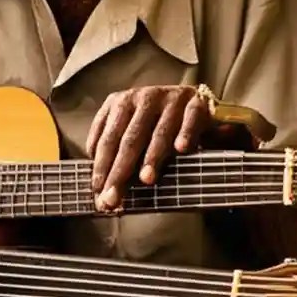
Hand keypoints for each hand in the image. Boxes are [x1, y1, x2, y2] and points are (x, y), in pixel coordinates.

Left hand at [86, 85, 211, 211]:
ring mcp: (171, 99)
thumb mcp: (135, 135)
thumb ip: (119, 158)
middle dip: (120, 171)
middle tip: (114, 197)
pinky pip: (191, 118)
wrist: (196, 104)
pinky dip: (186, 133)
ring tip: (146, 179)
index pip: (107, 139)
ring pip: (160, 131)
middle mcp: (144, 98)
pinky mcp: (197, 101)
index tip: (99, 191)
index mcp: (121, 104)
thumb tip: (103, 198)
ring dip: (153, 156)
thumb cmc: (158, 127)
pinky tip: (181, 149)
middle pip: (130, 139)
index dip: (101, 166)